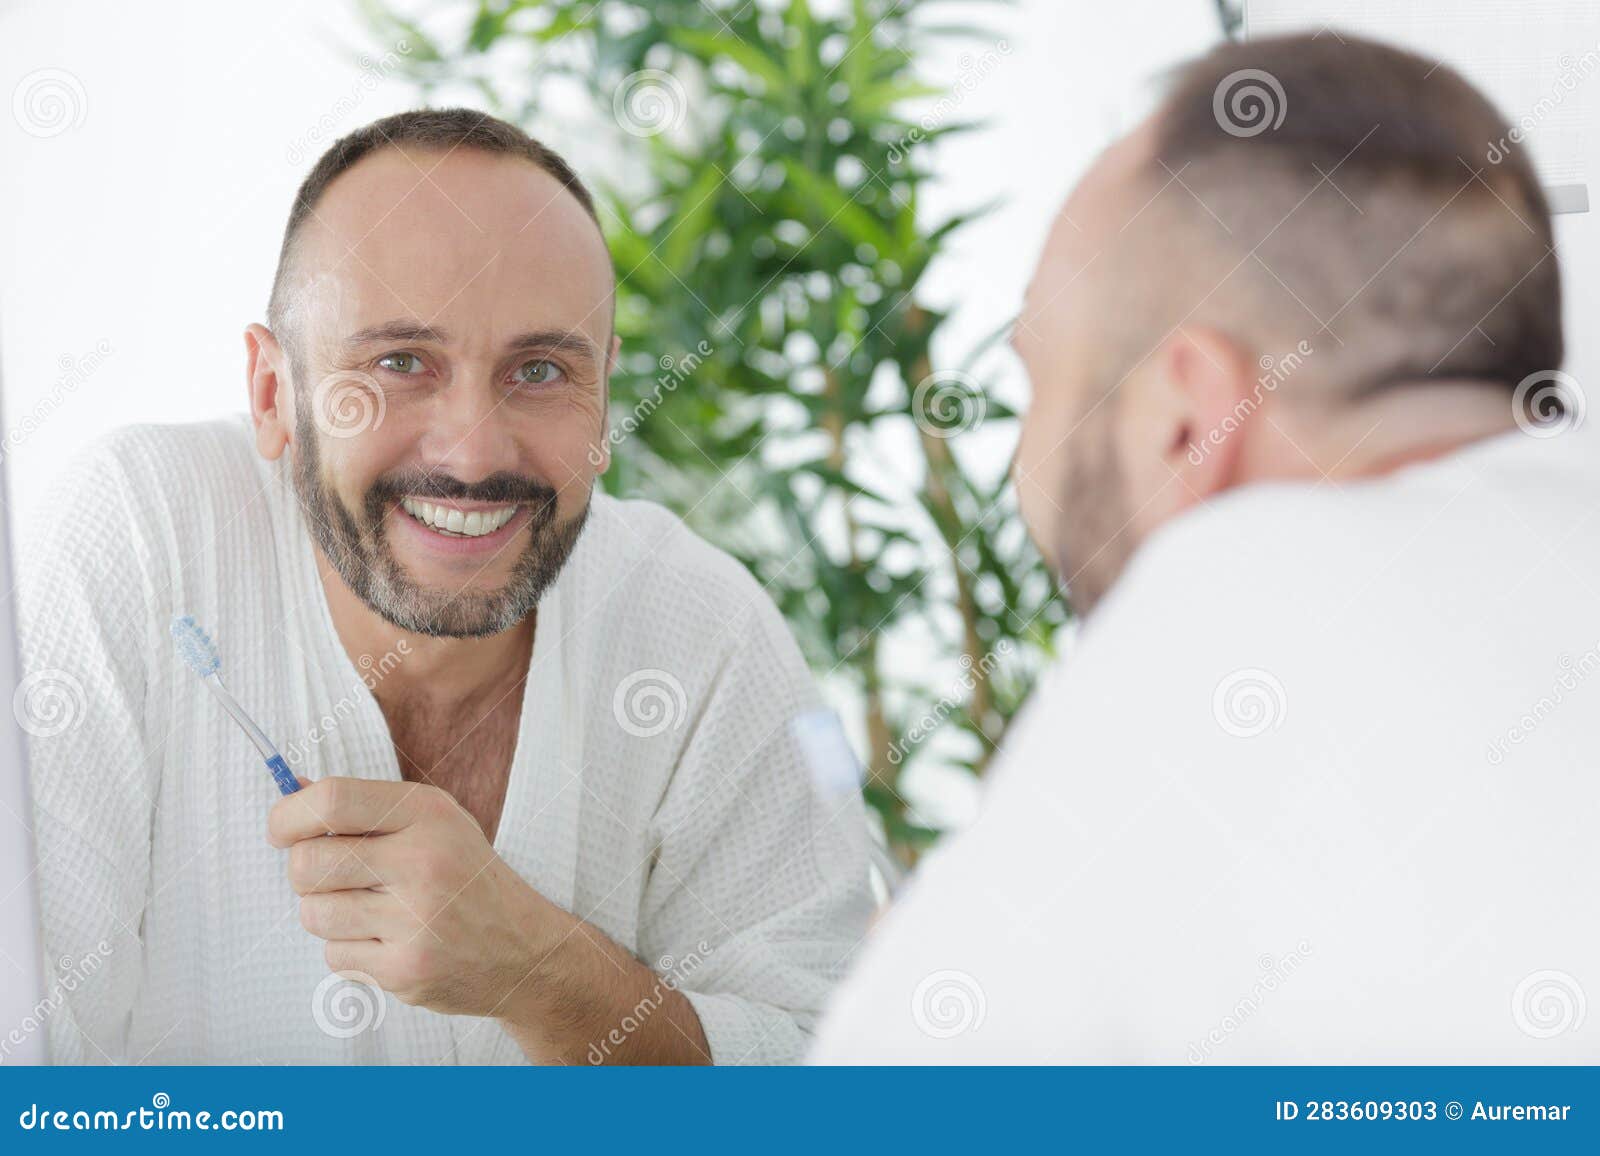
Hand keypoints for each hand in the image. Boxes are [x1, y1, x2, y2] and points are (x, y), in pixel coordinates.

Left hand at [267, 776, 561, 1017]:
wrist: (524, 949)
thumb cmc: (466, 878)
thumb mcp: (435, 823)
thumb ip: (366, 807)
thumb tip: (290, 790)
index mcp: (428, 814)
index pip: (332, 800)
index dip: (289, 815)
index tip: (282, 830)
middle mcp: (424, 862)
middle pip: (308, 864)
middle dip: (303, 873)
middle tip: (328, 877)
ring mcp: (416, 920)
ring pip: (313, 915)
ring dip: (327, 915)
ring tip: (367, 912)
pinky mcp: (406, 969)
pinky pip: (335, 957)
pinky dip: (350, 951)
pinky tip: (388, 942)